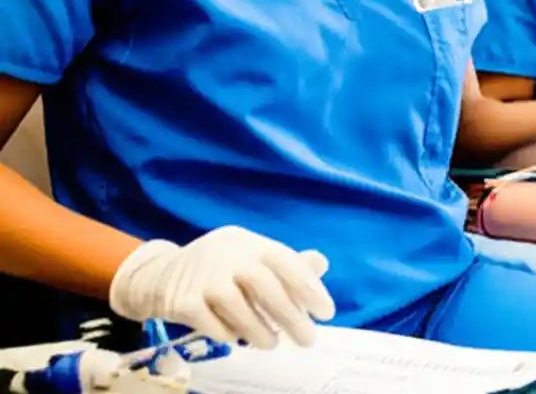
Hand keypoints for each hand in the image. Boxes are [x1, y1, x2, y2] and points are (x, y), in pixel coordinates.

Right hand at [109, 226, 335, 348]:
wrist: (158, 276)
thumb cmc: (217, 268)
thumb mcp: (249, 257)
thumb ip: (285, 263)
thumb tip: (321, 263)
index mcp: (247, 242)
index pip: (284, 261)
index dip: (308, 287)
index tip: (326, 312)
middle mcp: (225, 254)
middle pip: (265, 286)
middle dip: (291, 316)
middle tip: (308, 339)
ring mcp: (202, 277)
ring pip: (239, 309)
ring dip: (261, 331)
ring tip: (273, 343)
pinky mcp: (183, 301)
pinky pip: (214, 325)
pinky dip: (231, 335)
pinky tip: (239, 339)